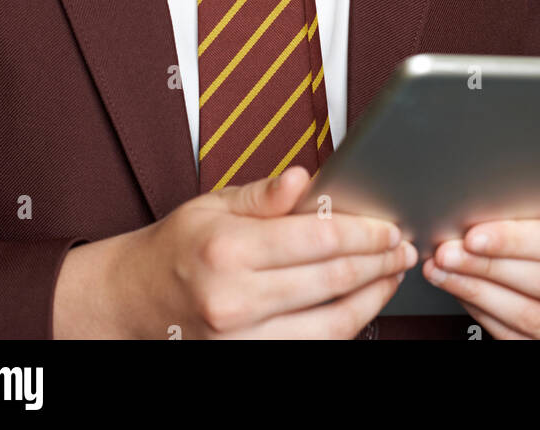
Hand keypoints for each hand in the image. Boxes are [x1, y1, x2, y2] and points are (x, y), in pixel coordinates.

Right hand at [54, 165, 417, 338]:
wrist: (136, 301)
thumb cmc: (178, 247)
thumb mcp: (214, 204)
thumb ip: (265, 195)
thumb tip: (305, 178)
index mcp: (227, 250)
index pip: (316, 239)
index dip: (364, 233)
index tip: (388, 226)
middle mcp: (234, 301)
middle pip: (331, 282)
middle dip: (377, 264)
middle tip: (403, 248)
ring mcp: (241, 341)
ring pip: (330, 326)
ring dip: (371, 299)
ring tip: (391, 276)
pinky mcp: (248, 362)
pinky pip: (312, 347)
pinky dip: (343, 327)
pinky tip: (358, 304)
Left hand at [421, 175, 539, 338]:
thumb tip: (519, 172)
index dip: (517, 240)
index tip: (475, 233)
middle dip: (489, 266)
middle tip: (448, 252)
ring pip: (534, 318)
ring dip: (480, 293)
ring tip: (445, 272)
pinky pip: (525, 340)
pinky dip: (488, 316)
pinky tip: (464, 293)